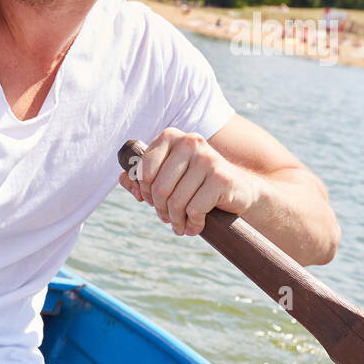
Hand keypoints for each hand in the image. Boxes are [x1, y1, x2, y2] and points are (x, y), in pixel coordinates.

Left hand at [117, 128, 262, 235]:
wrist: (240, 190)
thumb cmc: (197, 184)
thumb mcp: (169, 178)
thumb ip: (142, 177)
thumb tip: (122, 178)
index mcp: (172, 137)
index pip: (144, 169)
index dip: (144, 190)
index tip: (150, 200)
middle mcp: (191, 142)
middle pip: (159, 188)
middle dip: (160, 209)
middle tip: (166, 218)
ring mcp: (208, 159)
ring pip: (176, 201)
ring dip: (176, 221)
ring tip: (180, 225)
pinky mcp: (222, 178)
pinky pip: (194, 209)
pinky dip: (193, 224)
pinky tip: (196, 226)